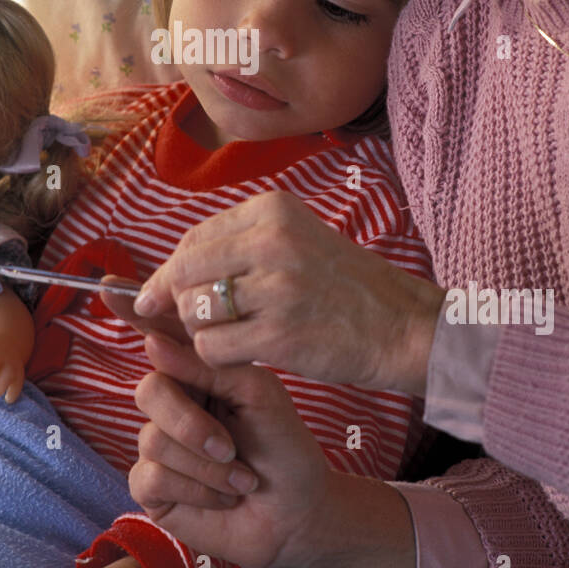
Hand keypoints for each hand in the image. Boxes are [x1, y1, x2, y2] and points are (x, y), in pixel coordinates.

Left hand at [127, 190, 443, 392]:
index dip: (175, 271)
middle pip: (185, 272)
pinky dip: (216, 357)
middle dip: (178, 302)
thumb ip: (239, 246)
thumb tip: (166, 273)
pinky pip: (212, 347)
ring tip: (231, 335)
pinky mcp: (278, 334)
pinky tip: (243, 354)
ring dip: (201, 331)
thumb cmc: (344, 287)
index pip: (193, 238)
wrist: (402, 326)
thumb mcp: (297, 240)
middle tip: (195, 322)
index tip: (169, 294)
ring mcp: (276, 288)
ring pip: (194, 311)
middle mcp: (272, 240)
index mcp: (273, 210)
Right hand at [130, 331, 333, 567]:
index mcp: (198, 372)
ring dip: (206, 466)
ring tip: (241, 477)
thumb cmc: (283, 448)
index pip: (159, 335)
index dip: (133, 311)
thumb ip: (209, 366)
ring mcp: (159, 444)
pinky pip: (152, 477)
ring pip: (153, 439)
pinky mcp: (152, 488)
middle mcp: (173, 404)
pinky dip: (197, 489)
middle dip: (191, 423)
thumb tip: (151, 342)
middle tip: (229, 448)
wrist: (299, 512)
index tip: (109, 286)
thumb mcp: (257, 395)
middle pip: (149, 390)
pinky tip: (223, 496)